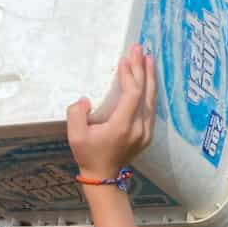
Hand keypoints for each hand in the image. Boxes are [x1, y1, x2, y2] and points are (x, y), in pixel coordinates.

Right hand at [66, 45, 155, 181]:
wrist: (104, 178)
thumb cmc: (88, 155)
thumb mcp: (75, 136)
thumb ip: (76, 114)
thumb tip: (85, 100)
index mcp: (122, 127)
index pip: (132, 94)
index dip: (130, 75)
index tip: (124, 60)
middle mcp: (138, 128)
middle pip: (145, 92)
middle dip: (142, 68)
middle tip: (138, 49)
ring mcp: (146, 131)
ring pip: (151, 99)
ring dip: (150, 77)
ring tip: (147, 58)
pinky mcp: (147, 133)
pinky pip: (151, 107)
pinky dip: (150, 90)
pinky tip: (149, 79)